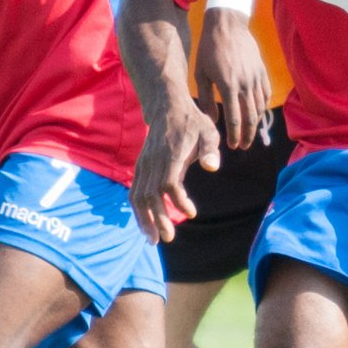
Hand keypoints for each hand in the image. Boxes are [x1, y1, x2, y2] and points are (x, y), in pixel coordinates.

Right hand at [129, 98, 221, 242]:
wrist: (167, 108)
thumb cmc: (192, 123)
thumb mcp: (208, 131)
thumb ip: (210, 149)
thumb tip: (212, 167)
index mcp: (170, 154)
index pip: (169, 182)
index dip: (178, 201)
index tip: (192, 213)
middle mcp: (153, 161)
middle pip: (150, 193)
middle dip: (158, 218)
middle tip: (168, 238)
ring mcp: (143, 164)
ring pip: (138, 195)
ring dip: (144, 218)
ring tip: (154, 239)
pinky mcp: (140, 168)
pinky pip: (134, 192)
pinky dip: (138, 210)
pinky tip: (147, 226)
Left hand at [194, 7, 269, 150]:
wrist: (227, 24)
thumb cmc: (209, 49)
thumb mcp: (200, 73)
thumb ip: (205, 98)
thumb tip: (211, 119)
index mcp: (228, 85)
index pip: (234, 118)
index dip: (234, 135)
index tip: (232, 146)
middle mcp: (245, 84)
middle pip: (251, 117)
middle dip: (247, 135)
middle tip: (243, 146)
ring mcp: (256, 77)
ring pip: (260, 107)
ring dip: (256, 124)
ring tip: (250, 134)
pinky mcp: (262, 71)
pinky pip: (265, 94)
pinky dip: (263, 107)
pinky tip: (257, 114)